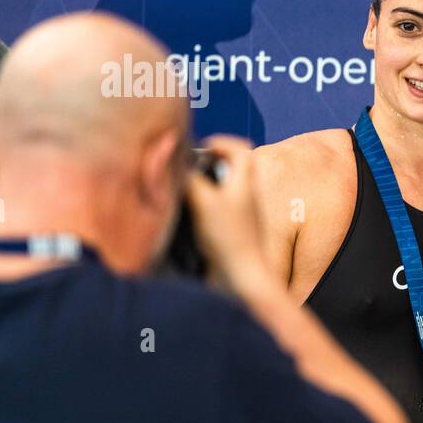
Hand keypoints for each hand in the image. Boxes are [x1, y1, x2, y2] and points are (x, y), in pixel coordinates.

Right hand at [185, 135, 277, 297]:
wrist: (243, 278)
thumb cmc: (228, 238)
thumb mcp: (204, 201)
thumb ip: (189, 179)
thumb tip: (175, 165)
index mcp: (245, 184)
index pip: (241, 150)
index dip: (222, 143)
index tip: (202, 147)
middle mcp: (247, 197)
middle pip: (232, 169)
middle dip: (211, 164)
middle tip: (190, 168)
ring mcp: (242, 215)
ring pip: (224, 190)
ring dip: (205, 186)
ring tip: (185, 191)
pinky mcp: (233, 232)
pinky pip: (219, 210)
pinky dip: (204, 206)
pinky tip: (188, 216)